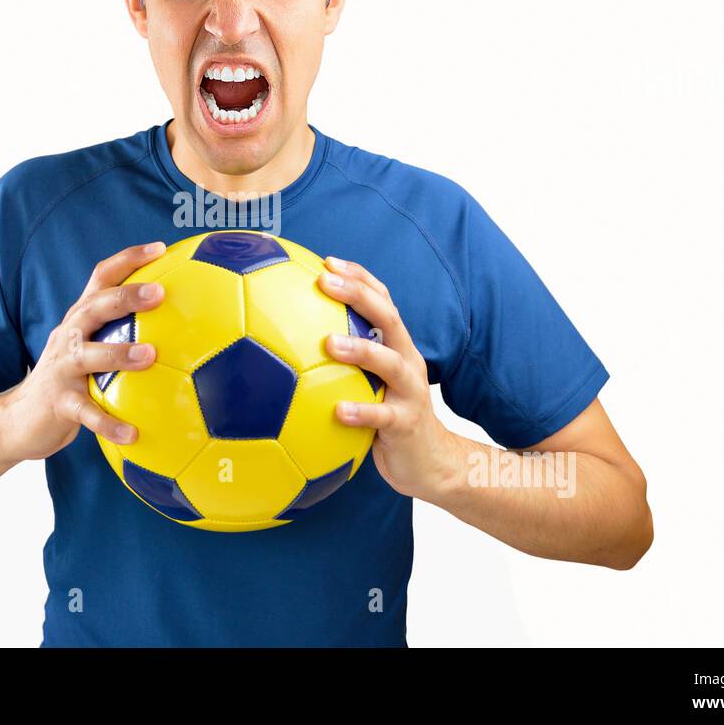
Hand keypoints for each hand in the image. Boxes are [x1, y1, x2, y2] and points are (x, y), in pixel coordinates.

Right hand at [0, 241, 166, 461]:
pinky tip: (134, 435)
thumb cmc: (69, 382)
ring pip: (89, 355)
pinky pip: (87, 414)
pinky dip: (110, 424)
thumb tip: (183, 329)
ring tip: (151, 355)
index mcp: (80, 320)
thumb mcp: (91, 353)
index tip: (161, 248)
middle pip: (95, 306)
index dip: (128, 259)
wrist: (18, 420)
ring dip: (120, 354)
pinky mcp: (59, 403)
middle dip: (127, 296)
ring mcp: (61, 369)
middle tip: (160, 293)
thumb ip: (123, 336)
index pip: (102, 278)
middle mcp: (69, 336)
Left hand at [318, 256, 455, 500]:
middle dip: (357, 294)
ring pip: (390, 363)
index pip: (382, 300)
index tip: (327, 261)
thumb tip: (292, 343)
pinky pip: (383, 417)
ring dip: (359, 350)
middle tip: (323, 281)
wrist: (431, 463)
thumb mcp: (372, 384)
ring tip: (328, 343)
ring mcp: (410, 392)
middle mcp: (407, 361)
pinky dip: (361, 412)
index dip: (359, 278)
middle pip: (388, 317)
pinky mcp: (406, 425)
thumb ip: (347, 362)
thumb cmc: (389, 419)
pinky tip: (336, 411)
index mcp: (397, 347)